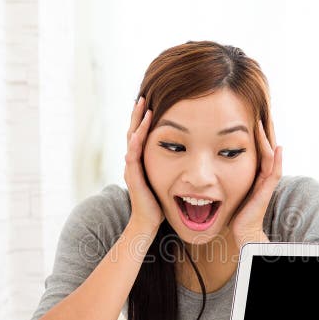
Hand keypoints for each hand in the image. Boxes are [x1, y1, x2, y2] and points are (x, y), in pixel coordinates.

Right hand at [124, 97, 162, 232]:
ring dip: (136, 121)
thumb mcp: (166, 179)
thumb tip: (187, 156)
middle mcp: (133, 161)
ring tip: (142, 105)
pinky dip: (137, 140)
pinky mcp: (133, 176)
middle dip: (138, 114)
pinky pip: (133, 154)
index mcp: (141, 160)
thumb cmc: (159, 203)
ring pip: (131, 139)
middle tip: (143, 96)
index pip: (141, 134)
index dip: (144, 119)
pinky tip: (141, 129)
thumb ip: (170, 166)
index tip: (151, 102)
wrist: (148, 223)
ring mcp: (131, 168)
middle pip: (133, 131)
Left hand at [229, 118, 282, 247]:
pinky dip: (277, 159)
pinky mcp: (267, 191)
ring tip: (264, 123)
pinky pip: (274, 172)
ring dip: (267, 140)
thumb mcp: (226, 189)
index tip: (248, 120)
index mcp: (252, 175)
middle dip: (262, 133)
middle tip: (260, 116)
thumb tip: (205, 167)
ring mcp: (266, 184)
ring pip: (270, 157)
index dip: (254, 136)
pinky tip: (278, 147)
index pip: (256, 150)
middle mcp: (262, 177)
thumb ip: (222, 178)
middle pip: (265, 149)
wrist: (243, 232)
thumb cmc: (233, 213)